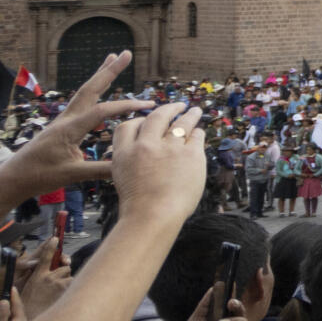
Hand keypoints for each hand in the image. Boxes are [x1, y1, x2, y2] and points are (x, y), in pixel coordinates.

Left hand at [0, 53, 150, 191]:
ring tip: (112, 58)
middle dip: (108, 71)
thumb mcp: (72, 175)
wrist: (13, 178)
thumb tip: (127, 168)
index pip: (101, 111)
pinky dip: (94, 92)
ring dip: (100, 75)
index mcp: (68, 129)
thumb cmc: (39, 176)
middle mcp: (66, 119)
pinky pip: (82, 103)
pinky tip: (100, 91)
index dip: (125, 106)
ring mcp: (63, 121)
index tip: (148, 105)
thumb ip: (100, 170)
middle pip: (90, 89)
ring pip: (85, 92)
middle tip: (125, 53)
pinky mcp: (62, 126)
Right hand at [15, 235, 70, 317]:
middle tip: (59, 280)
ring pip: (70, 276)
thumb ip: (37, 275)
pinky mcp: (65, 290)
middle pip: (65, 267)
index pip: (45, 256)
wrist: (32, 316)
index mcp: (38, 275)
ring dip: (67, 281)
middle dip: (64, 272)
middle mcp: (48, 277)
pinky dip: (70, 288)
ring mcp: (58, 283)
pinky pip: (73, 284)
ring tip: (59, 291)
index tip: (55, 238)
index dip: (50, 246)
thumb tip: (44, 267)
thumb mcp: (28, 286)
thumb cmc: (29, 303)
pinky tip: (62, 295)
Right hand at [106, 103, 208, 224]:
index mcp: (124, 152)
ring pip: (181, 123)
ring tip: (195, 110)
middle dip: (168, 108)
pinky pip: (196, 137)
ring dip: (190, 114)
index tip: (148, 119)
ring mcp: (169, 148)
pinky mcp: (191, 155)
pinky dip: (198, 133)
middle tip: (178, 105)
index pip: (128, 126)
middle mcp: (146, 145)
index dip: (139, 120)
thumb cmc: (139, 205)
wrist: (153, 215)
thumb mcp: (122, 178)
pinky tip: (200, 132)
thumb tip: (140, 152)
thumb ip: (131, 160)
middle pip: (157, 117)